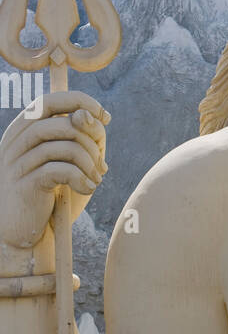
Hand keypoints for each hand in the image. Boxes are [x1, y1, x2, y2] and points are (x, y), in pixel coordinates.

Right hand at [0, 92, 109, 253]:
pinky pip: (59, 170)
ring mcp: (18, 163)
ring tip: (95, 179)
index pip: (51, 100)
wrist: (25, 233)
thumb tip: (95, 118)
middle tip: (100, 164)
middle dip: (91, 139)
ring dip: (89, 161)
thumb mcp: (72, 162)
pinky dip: (81, 178)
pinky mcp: (25, 185)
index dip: (82, 102)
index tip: (106, 117)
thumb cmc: (52, 195)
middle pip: (62, 122)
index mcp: (24, 130)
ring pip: (63, 145)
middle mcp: (16, 142)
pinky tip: (87, 189)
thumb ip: (84, 138)